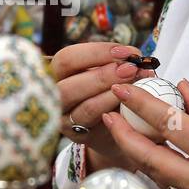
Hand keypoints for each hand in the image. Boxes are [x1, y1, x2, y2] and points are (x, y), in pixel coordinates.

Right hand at [50, 42, 157, 172]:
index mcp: (56, 73)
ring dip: (113, 93)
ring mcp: (64, 119)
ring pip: (86, 106)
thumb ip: (114, 63)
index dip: (95, 52)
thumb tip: (135, 57)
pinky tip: (129, 103)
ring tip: (134, 84)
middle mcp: (54, 96)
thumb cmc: (104, 91)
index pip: (67, 58)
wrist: (108, 127)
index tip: (123, 52)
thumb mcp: (104, 72)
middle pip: (70, 84)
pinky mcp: (78, 136)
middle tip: (130, 69)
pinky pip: (97, 123)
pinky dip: (114, 109)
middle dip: (104, 75)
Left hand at [104, 78, 188, 188]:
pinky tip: (148, 148)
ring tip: (122, 127)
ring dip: (135, 151)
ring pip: (155, 175)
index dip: (142, 104)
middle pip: (148, 158)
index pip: (169, 124)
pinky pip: (170, 184)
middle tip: (107, 111)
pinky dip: (155, 166)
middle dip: (123, 134)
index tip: (123, 88)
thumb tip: (177, 87)